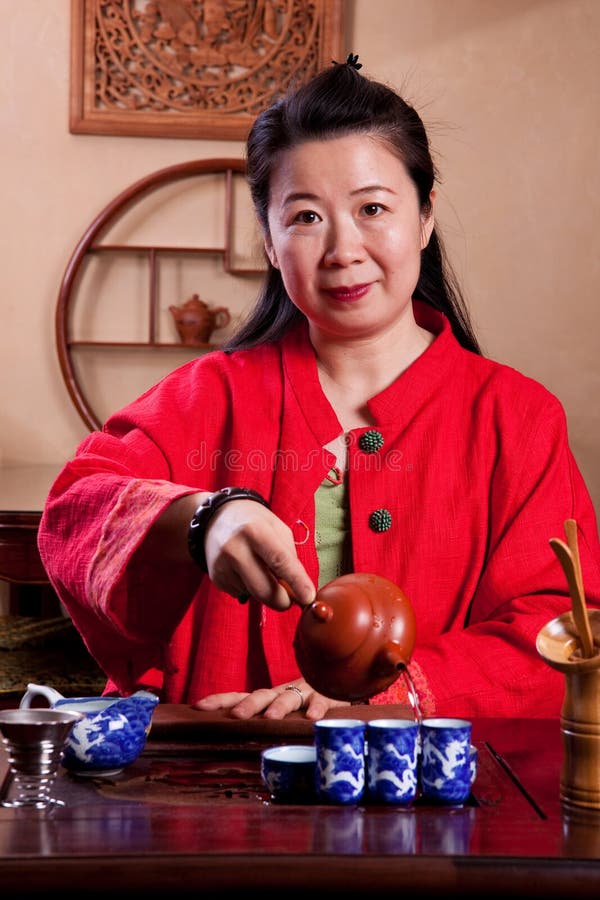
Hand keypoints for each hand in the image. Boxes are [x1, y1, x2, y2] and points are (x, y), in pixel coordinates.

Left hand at [194, 681, 349, 720]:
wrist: (339, 680)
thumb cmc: (305, 702)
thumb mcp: (282, 709)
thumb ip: (263, 720)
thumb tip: (229, 738)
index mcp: (268, 697)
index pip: (239, 695)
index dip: (220, 700)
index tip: (198, 707)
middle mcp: (282, 692)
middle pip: (261, 695)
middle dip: (248, 705)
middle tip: (236, 717)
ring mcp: (305, 693)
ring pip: (289, 698)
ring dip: (279, 707)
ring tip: (271, 718)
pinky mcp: (327, 697)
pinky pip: (321, 702)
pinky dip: (316, 709)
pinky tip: (312, 719)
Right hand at [205, 499, 314, 610]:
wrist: (218, 517)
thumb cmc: (254, 522)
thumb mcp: (278, 529)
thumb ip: (289, 557)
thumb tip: (297, 590)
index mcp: (255, 531)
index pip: (279, 561)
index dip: (296, 581)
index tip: (308, 598)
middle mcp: (235, 548)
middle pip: (264, 589)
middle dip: (283, 601)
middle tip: (291, 599)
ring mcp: (222, 564)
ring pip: (254, 595)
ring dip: (265, 591)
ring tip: (261, 569)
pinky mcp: (215, 577)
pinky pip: (241, 594)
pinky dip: (249, 588)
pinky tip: (245, 570)